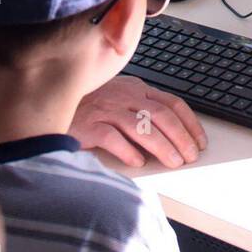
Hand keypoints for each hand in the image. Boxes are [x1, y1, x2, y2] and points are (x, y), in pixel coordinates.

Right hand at [71, 75, 208, 168]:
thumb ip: (142, 113)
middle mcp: (124, 96)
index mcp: (136, 89)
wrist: (51, 103)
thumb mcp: (121, 102)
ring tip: (173, 162)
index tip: (200, 142)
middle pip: (162, 115)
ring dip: (162, 146)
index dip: (190, 123)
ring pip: (142, 126)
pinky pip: (112, 137)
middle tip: (191, 156)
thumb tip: (172, 138)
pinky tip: (138, 162)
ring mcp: (106, 109)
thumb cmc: (89, 108)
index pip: (172, 103)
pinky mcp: (88, 124)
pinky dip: (128, 150)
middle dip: (181, 137)